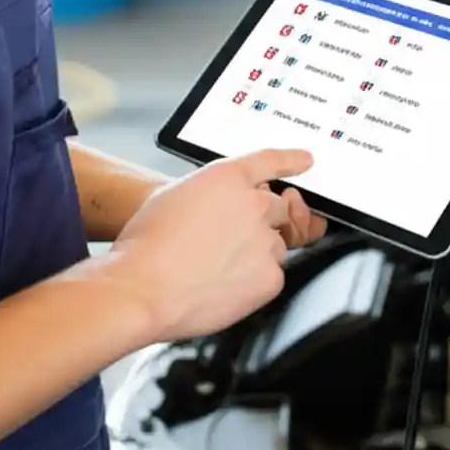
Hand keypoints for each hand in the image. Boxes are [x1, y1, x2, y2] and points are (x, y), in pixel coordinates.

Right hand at [96, 149, 322, 342]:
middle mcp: (255, 206)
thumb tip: (225, 203)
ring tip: (214, 266)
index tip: (305, 160)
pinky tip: (221, 284)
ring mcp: (266, 242)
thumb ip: (211, 193)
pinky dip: (252, 281)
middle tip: (227, 240)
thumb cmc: (147, 246)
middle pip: (277, 208)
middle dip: (258, 222)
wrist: (143, 289)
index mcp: (228, 178)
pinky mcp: (271, 277)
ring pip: (274, 245)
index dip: (291, 160)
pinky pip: (271, 275)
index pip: (271, 162)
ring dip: (254, 253)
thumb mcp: (173, 196)